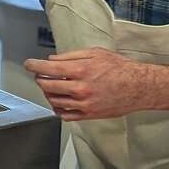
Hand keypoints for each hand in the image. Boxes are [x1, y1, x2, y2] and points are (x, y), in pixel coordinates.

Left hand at [24, 48, 153, 120]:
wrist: (139, 87)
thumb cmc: (120, 68)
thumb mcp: (96, 53)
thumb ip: (71, 56)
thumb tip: (52, 60)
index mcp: (81, 70)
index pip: (48, 69)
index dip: (34, 66)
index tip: (29, 65)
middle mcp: (80, 89)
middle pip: (47, 86)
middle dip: (40, 80)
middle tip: (41, 75)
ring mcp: (84, 104)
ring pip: (54, 101)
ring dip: (48, 94)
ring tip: (51, 87)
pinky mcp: (88, 115)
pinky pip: (65, 115)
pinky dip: (58, 108)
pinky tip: (59, 102)